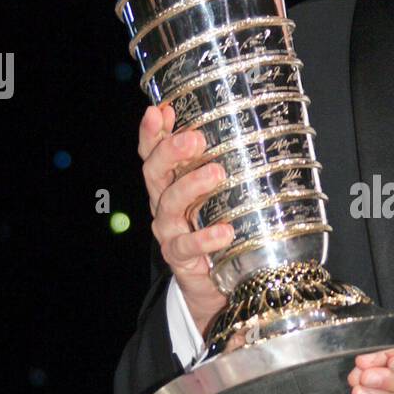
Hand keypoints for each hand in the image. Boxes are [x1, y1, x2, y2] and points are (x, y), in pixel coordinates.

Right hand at [138, 102, 233, 336]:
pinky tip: (225, 231)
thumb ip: (221, 166)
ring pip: (169, 204)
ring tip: (216, 173)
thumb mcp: (219, 193)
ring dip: (190, 186)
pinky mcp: (179, 258)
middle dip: (171, 151)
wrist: (213, 282)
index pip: (153, 152)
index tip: (159, 110)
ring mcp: (169, 230)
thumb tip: (241, 127)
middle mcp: (163, 203)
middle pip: (155, 172)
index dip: (152, 132)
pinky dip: (205, 237)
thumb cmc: (218, 225)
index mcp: (169, 182)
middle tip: (195, 138)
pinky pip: (187, 246)